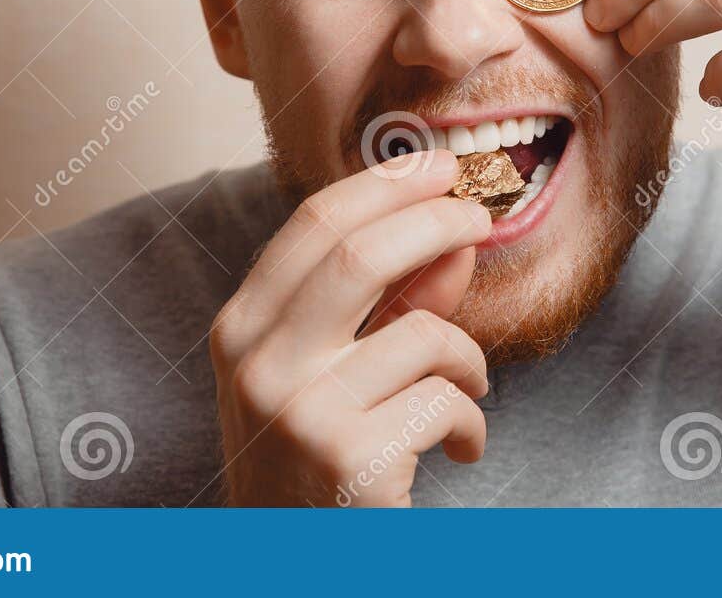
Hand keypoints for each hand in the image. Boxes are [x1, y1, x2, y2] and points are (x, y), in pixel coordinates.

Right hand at [209, 153, 492, 506]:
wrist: (285, 573)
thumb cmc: (314, 467)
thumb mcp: (330, 375)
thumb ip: (388, 306)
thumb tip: (454, 238)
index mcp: (240, 330)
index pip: (313, 225)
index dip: (385, 185)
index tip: (439, 166)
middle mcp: (257, 365)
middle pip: (361, 255)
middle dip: (436, 222)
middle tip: (482, 218)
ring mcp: (300, 414)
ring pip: (423, 334)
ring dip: (469, 357)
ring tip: (469, 389)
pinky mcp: (350, 461)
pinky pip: (446, 403)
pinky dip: (471, 422)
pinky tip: (460, 449)